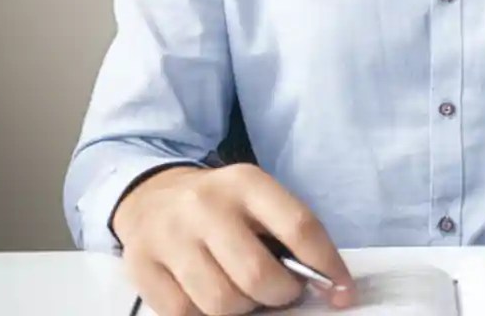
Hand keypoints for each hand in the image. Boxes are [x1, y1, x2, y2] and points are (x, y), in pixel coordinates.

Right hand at [112, 164, 356, 315]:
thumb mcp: (257, 201)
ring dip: (243, 310)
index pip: (300, 227)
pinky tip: (209, 297)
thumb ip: (289, 236)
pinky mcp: (141, 266)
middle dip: (281, 296)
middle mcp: (205, 206)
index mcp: (246, 182)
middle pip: (258, 275)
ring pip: (222, 303)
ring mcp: (169, 237)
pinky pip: (185, 315)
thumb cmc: (221, 207)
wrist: (152, 197)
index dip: (328, 266)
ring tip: (244, 295)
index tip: (342, 292)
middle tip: (281, 293)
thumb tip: (327, 286)